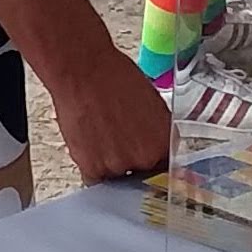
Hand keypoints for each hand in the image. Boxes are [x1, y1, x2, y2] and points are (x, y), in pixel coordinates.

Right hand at [52, 48, 171, 183]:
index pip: (168, 166)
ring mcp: (119, 166)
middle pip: (144, 172)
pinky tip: (92, 146)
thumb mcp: (152, 101)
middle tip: (121, 140)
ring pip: (119, 176)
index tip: (150, 160)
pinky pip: (97, 180)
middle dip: (135, 160)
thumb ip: (158, 129)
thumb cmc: (114, 77)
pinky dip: (94, 168)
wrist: (83, 71)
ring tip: (103, 136)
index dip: (157, 160)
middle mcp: (145, 157)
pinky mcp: (93, 168)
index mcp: (164, 140)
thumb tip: (159, 142)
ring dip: (113, 164)